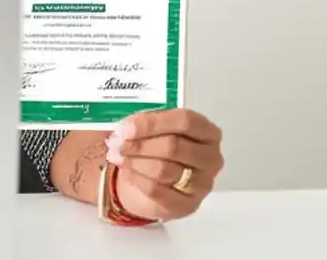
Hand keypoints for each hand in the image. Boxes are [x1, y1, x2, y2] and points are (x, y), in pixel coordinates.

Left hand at [106, 108, 223, 221]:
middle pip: (173, 147)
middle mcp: (211, 158)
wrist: (150, 183)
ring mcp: (202, 184)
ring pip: (163, 169)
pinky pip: (156, 190)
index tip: (125, 128)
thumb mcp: (152, 128)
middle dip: (138, 145)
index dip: (152, 123)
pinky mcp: (187, 205)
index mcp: (207, 132)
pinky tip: (126, 172)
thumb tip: (126, 129)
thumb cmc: (155, 148)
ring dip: (134, 161)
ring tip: (116, 156)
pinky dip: (136, 179)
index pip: (185, 122)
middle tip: (115, 144)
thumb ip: (144, 124)